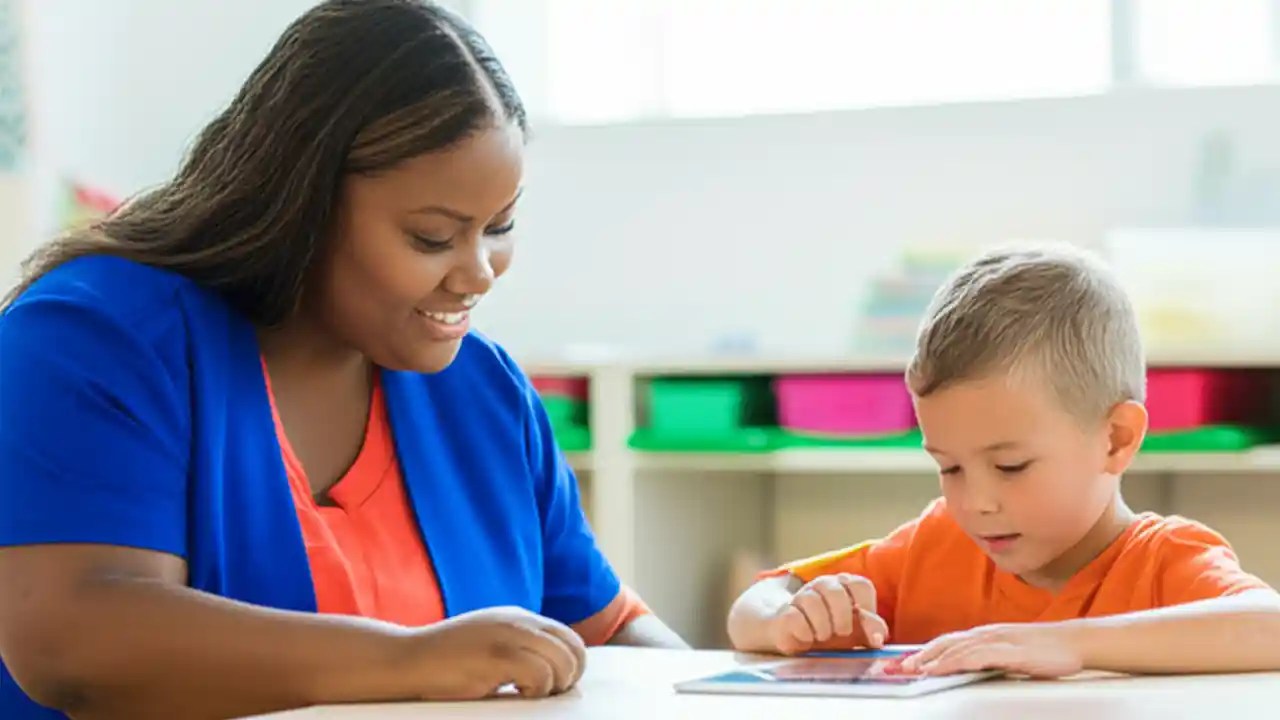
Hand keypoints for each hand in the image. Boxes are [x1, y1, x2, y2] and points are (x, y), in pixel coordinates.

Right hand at [400, 606, 587, 699]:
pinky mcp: (498, 655)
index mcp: (519, 618)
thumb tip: (553, 671)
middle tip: (547, 693)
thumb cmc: (445, 659)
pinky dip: (535, 690)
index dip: (571, 665)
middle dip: (568, 676)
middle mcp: (519, 622)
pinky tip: (515, 692)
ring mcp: (509, 636)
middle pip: (573, 649)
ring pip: (562, 662)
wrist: (407, 658)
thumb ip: (519, 646)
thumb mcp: (489, 641)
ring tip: (528, 693)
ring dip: (552, 685)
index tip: (556, 685)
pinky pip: (540, 674)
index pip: (569, 638)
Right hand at [768, 574, 888, 654]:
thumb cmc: (832, 633)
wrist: (796, 639)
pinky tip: (807, 639)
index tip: (864, 625)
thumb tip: (878, 639)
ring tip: (823, 637)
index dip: (866, 606)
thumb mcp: (857, 634)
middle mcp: (824, 586)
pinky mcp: (785, 612)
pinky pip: (794, 617)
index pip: (860, 585)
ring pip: (812, 600)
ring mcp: (802, 596)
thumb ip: (871, 631)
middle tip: (842, 633)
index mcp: (846, 587)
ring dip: (822, 626)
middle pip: (835, 591)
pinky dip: (804, 632)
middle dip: (841, 616)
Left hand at [901, 622, 1084, 678]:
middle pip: (945, 643)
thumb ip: (988, 659)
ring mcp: (997, 640)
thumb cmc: (1045, 650)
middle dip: (919, 656)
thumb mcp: (1009, 654)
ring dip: (931, 659)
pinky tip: (944, 669)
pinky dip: (956, 662)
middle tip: (897, 668)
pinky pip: (976, 656)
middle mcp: (986, 634)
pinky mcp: (1009, 650)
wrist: (1074, 641)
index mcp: (984, 635)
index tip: (904, 663)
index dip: (924, 652)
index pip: (947, 642)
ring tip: (913, 670)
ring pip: (956, 648)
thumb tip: (967, 670)